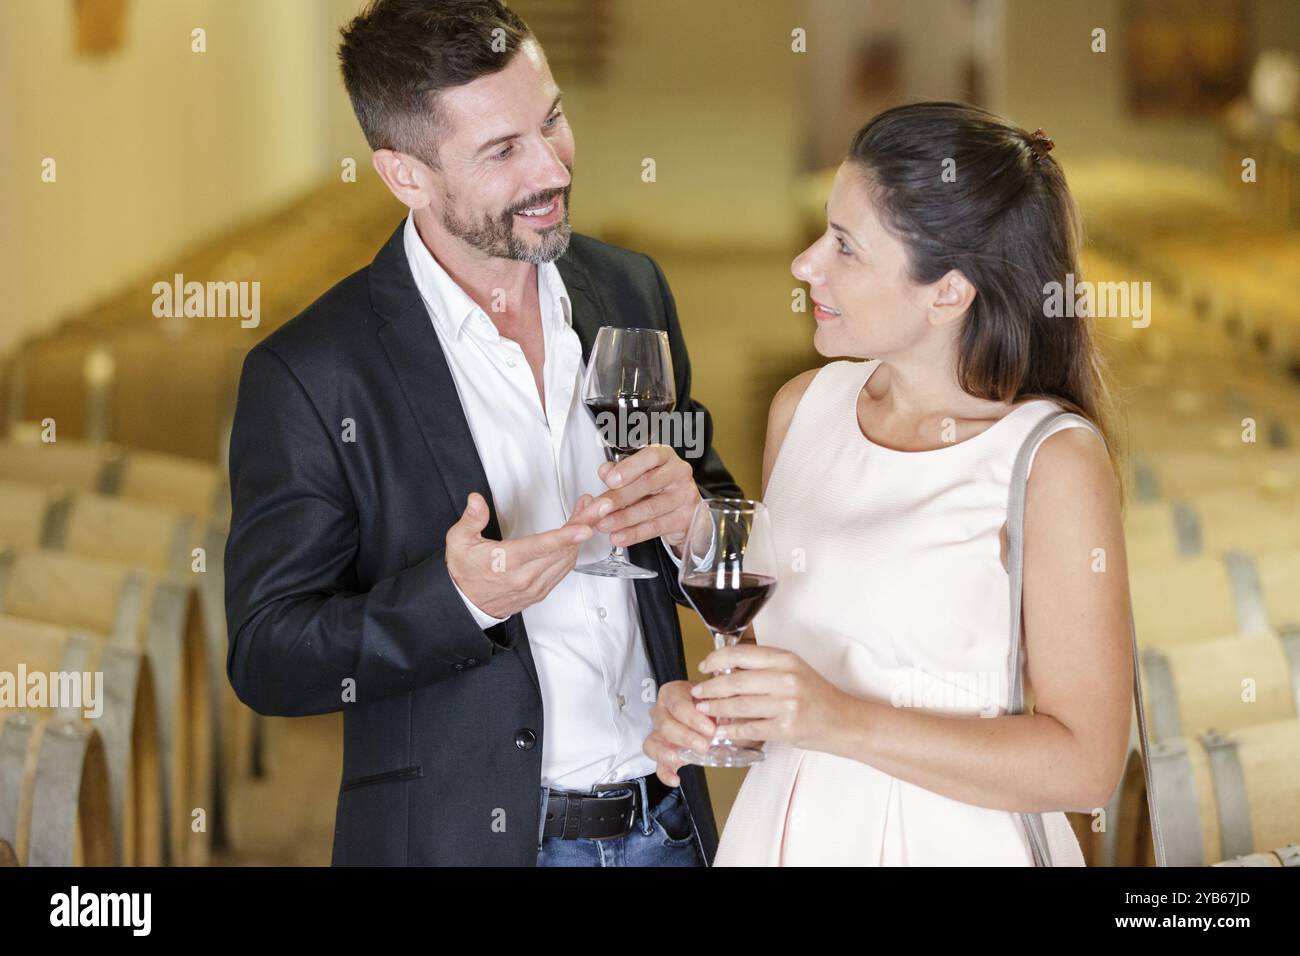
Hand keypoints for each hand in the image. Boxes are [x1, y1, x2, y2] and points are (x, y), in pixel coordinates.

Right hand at [445, 492, 597, 618]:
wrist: (465, 604)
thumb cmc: (464, 572)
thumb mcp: (458, 542)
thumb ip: (471, 519)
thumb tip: (476, 500)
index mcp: (505, 563)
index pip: (540, 548)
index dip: (565, 537)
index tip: (584, 527)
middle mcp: (524, 577)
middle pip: (562, 550)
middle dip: (584, 525)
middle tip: (598, 506)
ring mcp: (535, 586)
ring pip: (567, 559)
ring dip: (581, 535)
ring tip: (589, 512)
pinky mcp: (541, 591)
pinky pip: (564, 569)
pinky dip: (574, 549)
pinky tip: (577, 534)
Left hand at [571, 444, 700, 550]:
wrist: (682, 509)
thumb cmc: (659, 487)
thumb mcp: (640, 474)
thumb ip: (621, 471)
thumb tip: (605, 471)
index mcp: (665, 456)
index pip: (650, 456)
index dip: (629, 467)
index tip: (610, 480)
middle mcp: (678, 473)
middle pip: (647, 484)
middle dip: (619, 497)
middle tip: (600, 507)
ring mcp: (684, 496)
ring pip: (650, 508)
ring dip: (623, 518)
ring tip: (605, 524)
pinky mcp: (685, 518)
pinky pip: (656, 527)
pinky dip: (635, 533)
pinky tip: (620, 535)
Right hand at [644, 680, 716, 786]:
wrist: (721, 718)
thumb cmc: (717, 704)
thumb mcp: (722, 694)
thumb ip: (723, 695)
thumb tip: (728, 694)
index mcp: (675, 693)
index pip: (677, 702)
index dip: (692, 716)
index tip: (710, 727)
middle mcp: (663, 711)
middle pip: (664, 723)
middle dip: (685, 735)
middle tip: (704, 744)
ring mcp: (660, 733)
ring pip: (653, 742)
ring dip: (669, 752)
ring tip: (684, 759)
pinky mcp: (663, 752)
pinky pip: (656, 764)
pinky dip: (664, 773)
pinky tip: (675, 779)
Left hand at [691, 644, 850, 751]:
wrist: (843, 721)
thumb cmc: (816, 696)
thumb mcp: (793, 670)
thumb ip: (764, 667)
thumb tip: (726, 668)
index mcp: (786, 659)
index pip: (741, 654)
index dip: (716, 659)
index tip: (704, 666)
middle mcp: (786, 679)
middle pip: (735, 681)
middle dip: (709, 688)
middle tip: (697, 692)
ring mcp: (786, 705)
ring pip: (739, 705)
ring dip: (716, 708)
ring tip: (704, 709)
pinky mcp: (785, 728)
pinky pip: (749, 728)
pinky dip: (731, 729)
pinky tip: (722, 729)